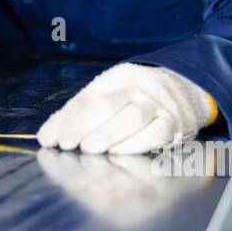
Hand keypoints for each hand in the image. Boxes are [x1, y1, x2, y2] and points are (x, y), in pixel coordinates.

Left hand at [37, 63, 214, 153]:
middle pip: (107, 105)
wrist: (185, 92)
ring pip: (132, 117)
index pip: (87, 98)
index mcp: (118, 77)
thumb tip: (46, 137)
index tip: (50, 139)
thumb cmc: (136, 98)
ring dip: (107, 136)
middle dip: (83, 127)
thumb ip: (77, 115)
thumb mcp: (108, 95)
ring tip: (89, 149)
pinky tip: (118, 153)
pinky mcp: (174, 125)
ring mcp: (158, 106)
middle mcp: (139, 88)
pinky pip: (155, 134)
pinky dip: (135, 144)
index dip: (66, 120)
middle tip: (68, 144)